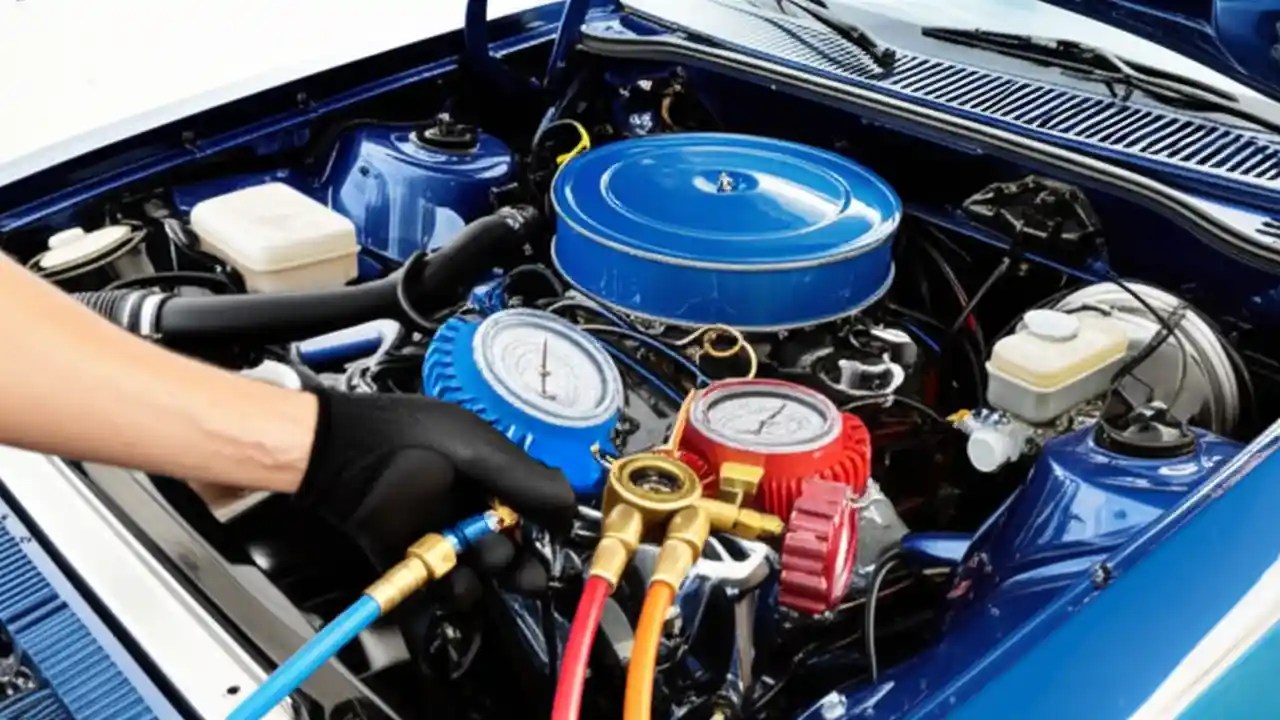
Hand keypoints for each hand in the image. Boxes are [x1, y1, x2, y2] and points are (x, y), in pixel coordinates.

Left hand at [295, 388, 575, 602]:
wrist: (337, 455)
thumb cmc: (405, 438)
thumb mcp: (479, 452)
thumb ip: (528, 481)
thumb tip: (570, 508)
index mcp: (489, 472)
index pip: (530, 509)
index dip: (540, 531)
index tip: (544, 545)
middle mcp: (466, 502)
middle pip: (506, 547)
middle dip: (514, 562)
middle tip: (514, 568)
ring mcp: (437, 531)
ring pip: (474, 571)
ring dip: (480, 577)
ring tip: (470, 569)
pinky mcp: (407, 556)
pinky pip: (435, 588)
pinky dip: (445, 595)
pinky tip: (448, 585)